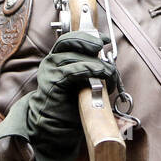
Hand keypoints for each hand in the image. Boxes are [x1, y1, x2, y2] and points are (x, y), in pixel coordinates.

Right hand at [25, 30, 117, 158]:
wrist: (53, 125)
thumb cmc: (69, 103)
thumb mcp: (81, 82)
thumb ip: (89, 69)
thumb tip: (108, 62)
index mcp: (57, 58)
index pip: (70, 39)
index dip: (87, 36)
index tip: (105, 38)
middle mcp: (51, 62)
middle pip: (71, 43)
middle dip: (91, 44)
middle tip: (105, 50)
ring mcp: (50, 71)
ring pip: (74, 58)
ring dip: (95, 63)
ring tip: (109, 71)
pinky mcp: (52, 83)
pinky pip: (71, 72)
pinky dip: (87, 70)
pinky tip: (98, 73)